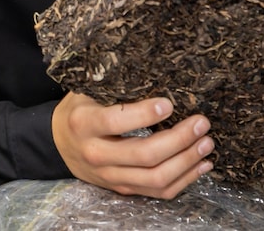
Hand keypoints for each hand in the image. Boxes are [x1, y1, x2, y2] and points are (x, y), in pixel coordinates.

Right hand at [52, 92, 214, 198]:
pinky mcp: (121, 189)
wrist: (58, 144)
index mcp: (84, 124)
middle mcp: (95, 154)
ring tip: (206, 143)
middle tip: (201, 123)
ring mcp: (109, 176)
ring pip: (155, 178)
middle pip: (144, 155)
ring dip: (186, 162)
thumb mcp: (87, 92)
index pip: (115, 122)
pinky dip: (184, 180)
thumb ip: (114, 87)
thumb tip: (157, 72)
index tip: (169, 104)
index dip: (144, 115)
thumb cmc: (79, 111)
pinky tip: (201, 165)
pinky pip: (157, 191)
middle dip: (179, 140)